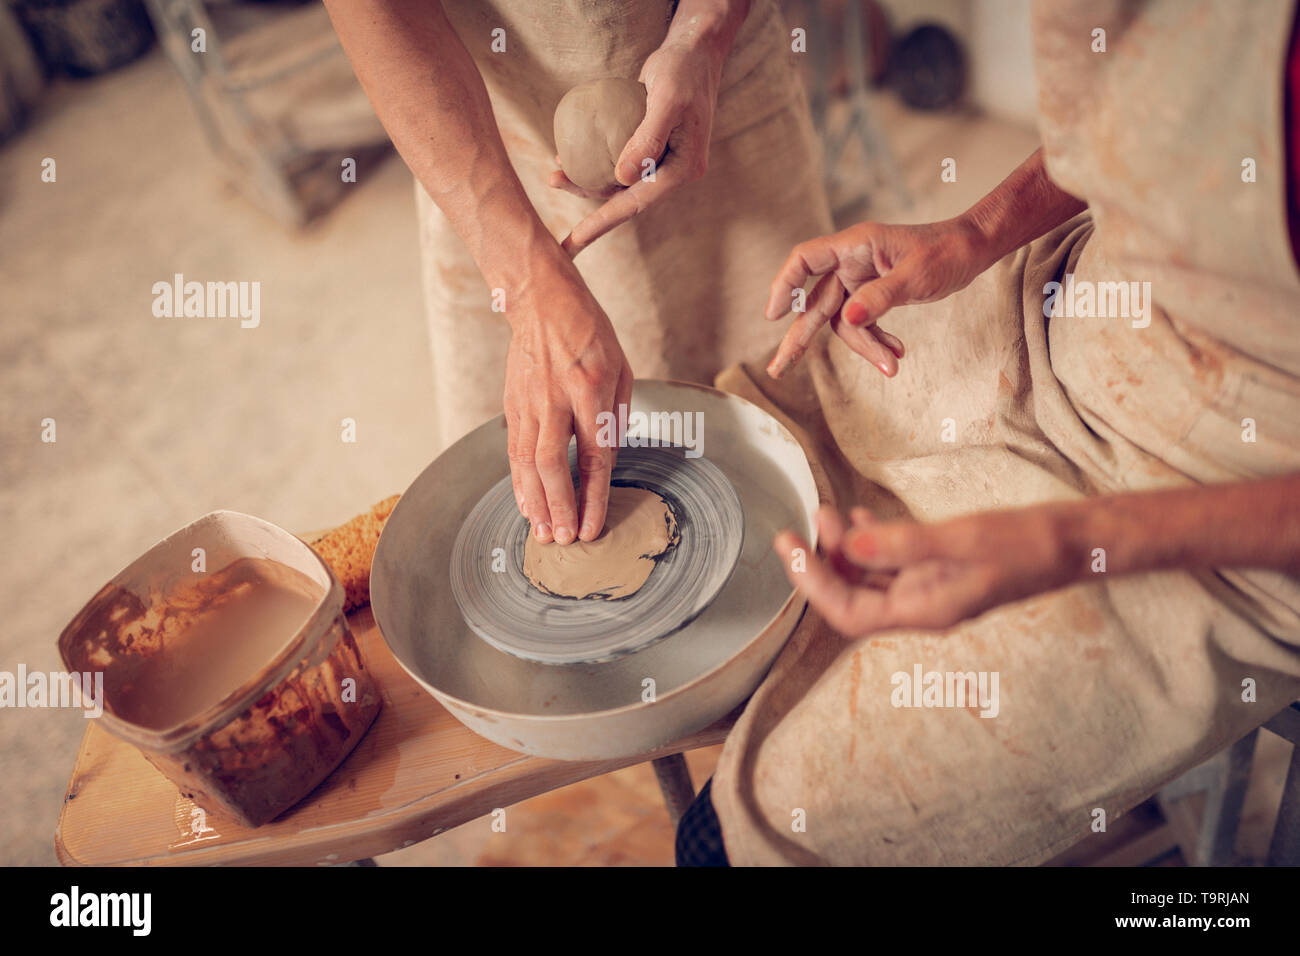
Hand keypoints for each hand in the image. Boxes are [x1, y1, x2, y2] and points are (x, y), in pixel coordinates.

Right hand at [505, 254, 633, 543]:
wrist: (541, 298)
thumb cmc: (591, 333)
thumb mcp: (622, 368)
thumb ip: (617, 416)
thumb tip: (607, 463)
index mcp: (593, 386)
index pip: (594, 452)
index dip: (593, 495)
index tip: (593, 526)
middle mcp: (557, 396)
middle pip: (554, 462)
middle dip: (559, 506)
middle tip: (565, 540)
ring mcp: (530, 400)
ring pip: (527, 461)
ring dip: (536, 502)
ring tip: (544, 533)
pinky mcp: (512, 403)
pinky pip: (514, 451)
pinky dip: (519, 483)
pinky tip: (526, 506)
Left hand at [550, 37, 723, 256]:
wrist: (694, 51)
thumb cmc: (683, 71)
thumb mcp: (667, 102)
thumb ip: (646, 140)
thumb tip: (621, 180)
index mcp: (682, 170)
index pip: (635, 204)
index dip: (602, 223)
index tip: (575, 240)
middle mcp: (671, 172)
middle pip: (622, 196)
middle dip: (586, 196)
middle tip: (552, 181)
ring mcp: (660, 160)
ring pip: (616, 181)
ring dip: (585, 179)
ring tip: (555, 170)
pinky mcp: (648, 147)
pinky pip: (617, 161)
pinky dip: (594, 161)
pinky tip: (569, 153)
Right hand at [764, 217, 991, 378]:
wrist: (972, 249)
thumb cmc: (947, 251)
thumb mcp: (917, 275)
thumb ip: (881, 296)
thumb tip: (849, 318)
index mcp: (855, 245)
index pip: (805, 259)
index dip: (785, 285)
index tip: (773, 315)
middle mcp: (851, 262)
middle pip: (815, 302)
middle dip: (800, 337)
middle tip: (779, 369)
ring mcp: (860, 280)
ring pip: (844, 321)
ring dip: (864, 346)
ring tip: (890, 365)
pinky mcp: (873, 295)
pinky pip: (863, 323)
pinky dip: (877, 341)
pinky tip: (895, 354)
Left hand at [773, 503, 1078, 636]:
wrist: (1075, 542)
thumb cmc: (1028, 542)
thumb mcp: (963, 538)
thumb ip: (905, 544)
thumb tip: (851, 546)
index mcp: (925, 610)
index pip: (849, 613)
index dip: (812, 584)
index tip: (789, 549)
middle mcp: (922, 606)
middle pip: (853, 596)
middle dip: (822, 562)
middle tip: (801, 523)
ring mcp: (930, 589)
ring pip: (871, 578)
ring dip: (843, 549)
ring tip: (826, 511)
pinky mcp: (940, 570)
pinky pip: (893, 563)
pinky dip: (871, 541)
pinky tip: (859, 518)